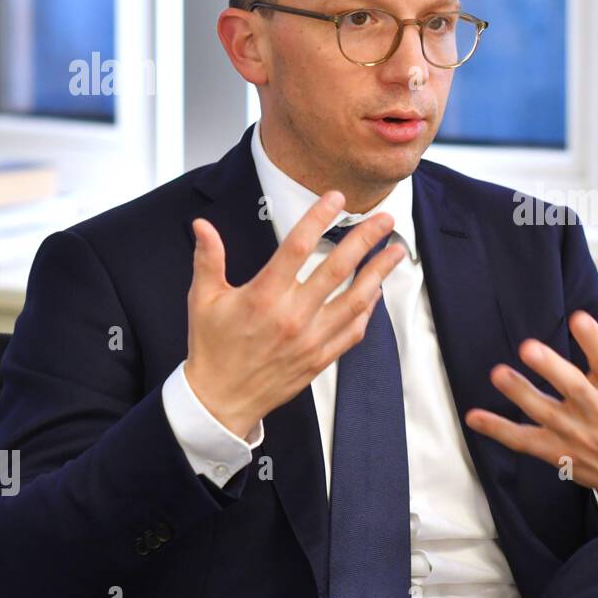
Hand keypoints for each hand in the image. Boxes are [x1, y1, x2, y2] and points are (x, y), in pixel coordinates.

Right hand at [183, 191, 404, 438]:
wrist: (221, 399)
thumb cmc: (212, 347)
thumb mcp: (203, 299)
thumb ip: (208, 259)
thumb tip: (202, 225)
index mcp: (263, 297)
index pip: (296, 247)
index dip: (318, 218)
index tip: (335, 198)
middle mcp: (292, 316)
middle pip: (338, 269)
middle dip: (365, 239)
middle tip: (385, 219)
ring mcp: (310, 339)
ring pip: (355, 300)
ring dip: (379, 273)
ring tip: (395, 251)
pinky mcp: (320, 357)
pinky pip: (353, 330)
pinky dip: (369, 309)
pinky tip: (377, 292)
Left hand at [464, 288, 597, 511]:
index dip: (594, 341)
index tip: (579, 318)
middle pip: (573, 388)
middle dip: (550, 368)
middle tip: (528, 347)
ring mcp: (575, 433)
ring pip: (544, 413)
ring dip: (520, 393)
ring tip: (498, 374)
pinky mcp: (557, 451)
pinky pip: (524, 441)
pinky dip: (499, 431)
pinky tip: (474, 417)